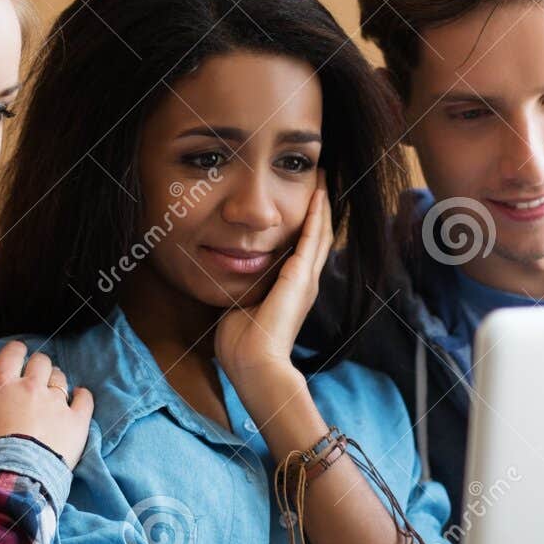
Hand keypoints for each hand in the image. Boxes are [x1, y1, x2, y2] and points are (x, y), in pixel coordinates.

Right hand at [0, 340, 93, 468]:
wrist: (12, 477)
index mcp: (2, 385)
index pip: (12, 354)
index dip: (16, 351)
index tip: (17, 353)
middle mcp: (32, 387)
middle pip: (41, 362)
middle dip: (39, 366)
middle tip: (36, 376)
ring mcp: (56, 402)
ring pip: (60, 378)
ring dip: (57, 381)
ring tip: (53, 389)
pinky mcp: (76, 420)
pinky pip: (85, 399)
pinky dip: (82, 396)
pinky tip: (80, 396)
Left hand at [214, 171, 332, 395]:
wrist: (254, 365)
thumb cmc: (241, 345)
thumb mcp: (240, 307)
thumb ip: (239, 290)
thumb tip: (221, 278)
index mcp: (291, 290)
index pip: (302, 249)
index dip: (304, 223)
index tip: (300, 199)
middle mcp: (304, 282)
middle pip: (318, 235)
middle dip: (318, 207)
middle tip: (318, 179)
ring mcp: (306, 279)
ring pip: (321, 232)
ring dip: (321, 204)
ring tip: (321, 178)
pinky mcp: (301, 277)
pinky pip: (313, 237)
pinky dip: (316, 214)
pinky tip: (318, 193)